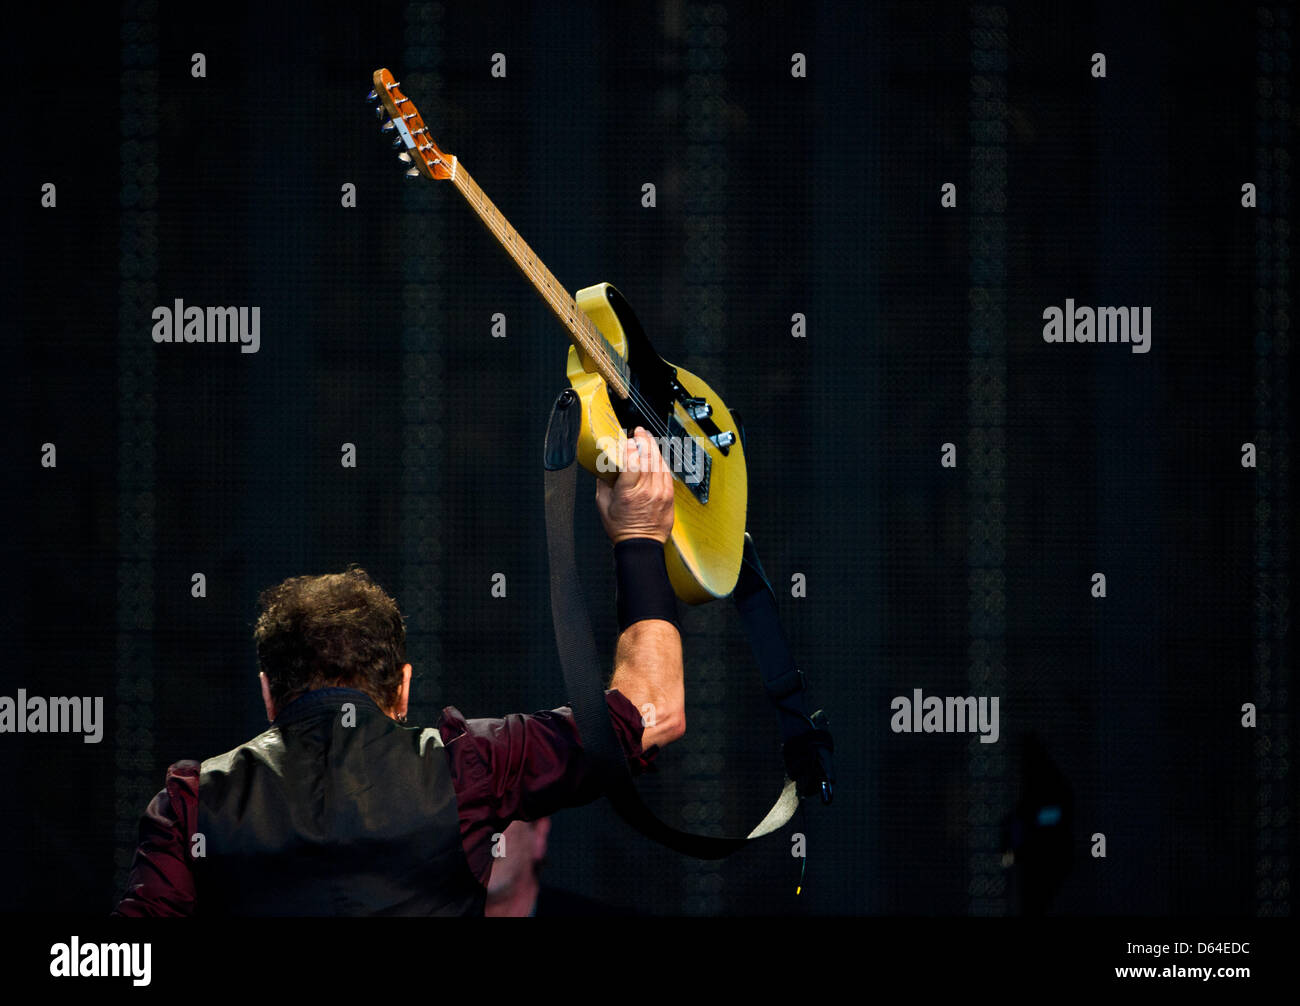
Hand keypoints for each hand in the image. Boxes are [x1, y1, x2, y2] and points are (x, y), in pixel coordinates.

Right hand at [595, 427, 674, 543]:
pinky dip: (661, 461)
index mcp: (628, 492)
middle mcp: (646, 490)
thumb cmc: (622, 527)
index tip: (628, 439)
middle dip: (644, 441)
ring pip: (659, 462)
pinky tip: (656, 455)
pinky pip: (666, 472)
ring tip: (648, 439)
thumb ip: (604, 483)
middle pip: (648, 458)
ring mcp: (660, 492)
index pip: (632, 462)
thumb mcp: (603, 505)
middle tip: (639, 432)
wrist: (641, 544)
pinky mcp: (669, 495)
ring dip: (653, 448)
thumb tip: (605, 467)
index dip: (631, 447)